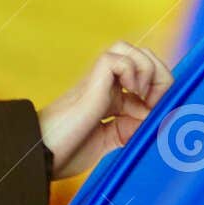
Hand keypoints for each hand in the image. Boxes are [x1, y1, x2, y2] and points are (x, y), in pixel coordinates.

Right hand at [38, 41, 173, 179]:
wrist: (41, 155)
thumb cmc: (66, 151)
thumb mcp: (108, 143)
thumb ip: (128, 130)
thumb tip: (155, 120)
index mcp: (111, 99)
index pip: (146, 77)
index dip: (162, 92)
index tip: (157, 119)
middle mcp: (106, 85)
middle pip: (142, 57)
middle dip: (160, 77)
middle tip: (154, 105)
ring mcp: (97, 81)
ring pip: (128, 49)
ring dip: (147, 69)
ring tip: (142, 95)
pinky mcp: (91, 81)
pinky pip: (117, 57)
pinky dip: (132, 71)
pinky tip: (131, 93)